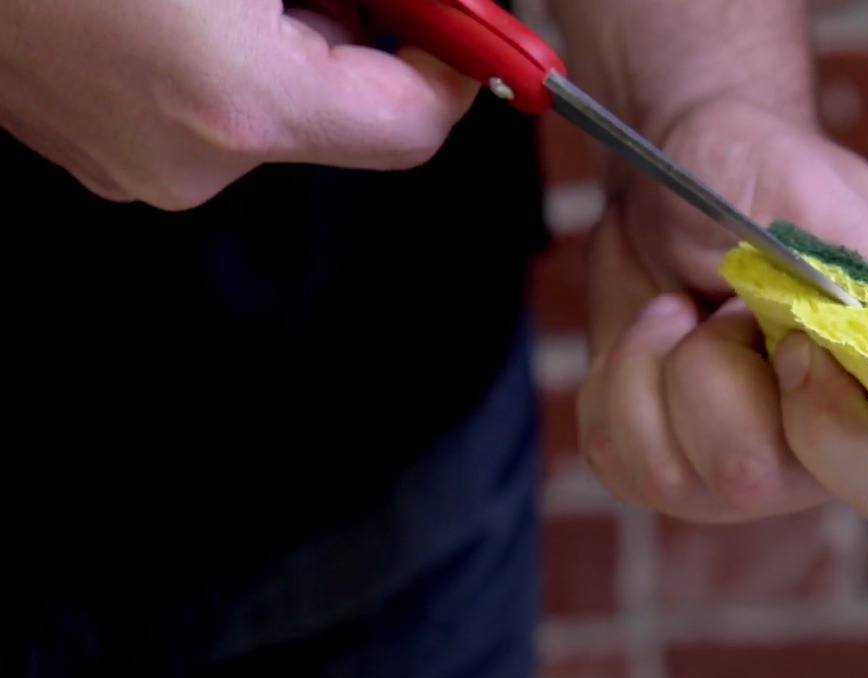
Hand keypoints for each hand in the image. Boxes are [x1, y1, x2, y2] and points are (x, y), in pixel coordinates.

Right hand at [0, 1, 477, 209]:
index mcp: (239, 105)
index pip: (412, 126)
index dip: (459, 64)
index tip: (475, 20)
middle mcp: (185, 158)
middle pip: (340, 109)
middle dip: (366, 28)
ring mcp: (123, 158)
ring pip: (266, 97)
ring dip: (287, 27)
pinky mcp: (83, 135)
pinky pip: (196, 95)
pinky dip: (219, 41)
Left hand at [579, 100, 867, 526]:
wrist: (670, 178)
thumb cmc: (763, 175)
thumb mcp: (825, 207)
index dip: (830, 415)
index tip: (794, 333)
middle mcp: (822, 451)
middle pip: (757, 483)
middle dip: (715, 386)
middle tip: (729, 314)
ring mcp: (736, 467)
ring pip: (671, 475)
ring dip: (660, 363)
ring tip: (689, 307)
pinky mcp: (663, 461)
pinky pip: (618, 458)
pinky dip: (617, 378)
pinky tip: (654, 332)